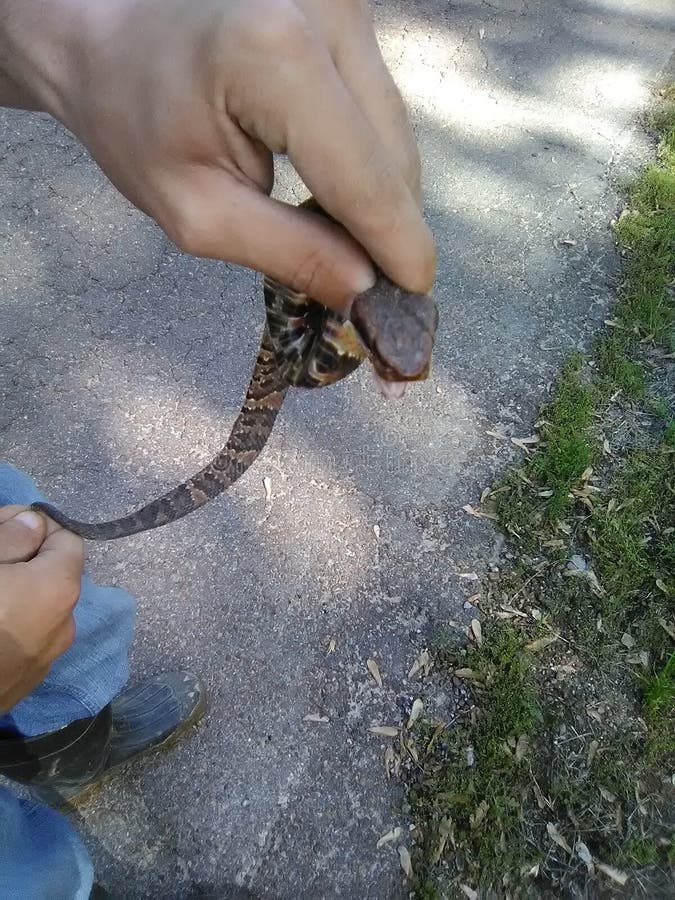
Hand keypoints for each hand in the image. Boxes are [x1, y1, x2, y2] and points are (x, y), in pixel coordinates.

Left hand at [0, 0, 434, 311]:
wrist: (104, 27)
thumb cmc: (130, 116)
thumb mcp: (194, 208)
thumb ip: (286, 252)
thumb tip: (364, 288)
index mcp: (276, 57)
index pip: (365, 177)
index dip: (397, 245)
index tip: (415, 296)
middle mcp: (325, 11)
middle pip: (391, 152)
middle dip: (391, 226)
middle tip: (378, 286)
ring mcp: (340, 0)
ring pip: (393, 128)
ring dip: (382, 192)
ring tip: (348, 238)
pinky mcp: (343, 5)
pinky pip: (378, 103)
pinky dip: (368, 156)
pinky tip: (339, 188)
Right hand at [0, 506, 83, 712]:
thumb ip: (11, 537)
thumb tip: (35, 523)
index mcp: (59, 588)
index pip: (67, 539)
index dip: (34, 526)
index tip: (3, 526)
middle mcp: (65, 624)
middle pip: (53, 574)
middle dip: (22, 558)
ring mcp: (46, 658)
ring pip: (38, 608)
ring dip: (15, 592)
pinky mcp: (25, 682)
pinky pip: (26, 637)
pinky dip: (9, 623)